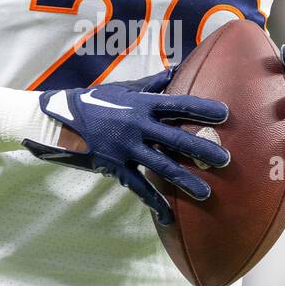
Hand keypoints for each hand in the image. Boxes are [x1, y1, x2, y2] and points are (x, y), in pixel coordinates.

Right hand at [22, 68, 229, 225]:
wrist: (59, 120)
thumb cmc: (94, 101)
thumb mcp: (122, 89)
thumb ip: (151, 84)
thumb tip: (176, 69)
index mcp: (142, 104)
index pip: (177, 104)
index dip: (201, 109)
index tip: (225, 114)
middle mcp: (137, 125)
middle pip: (175, 138)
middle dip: (201, 149)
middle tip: (225, 160)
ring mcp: (126, 148)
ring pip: (161, 165)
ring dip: (185, 180)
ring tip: (206, 193)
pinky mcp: (115, 166)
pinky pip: (138, 187)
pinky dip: (153, 202)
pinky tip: (168, 216)